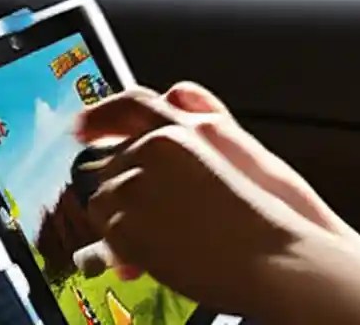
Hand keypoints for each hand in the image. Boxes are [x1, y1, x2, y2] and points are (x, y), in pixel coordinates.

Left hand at [81, 116, 311, 315]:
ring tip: (160, 234)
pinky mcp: (125, 225)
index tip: (85, 126)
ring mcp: (137, 187)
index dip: (104, 114)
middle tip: (143, 209)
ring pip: (103, 196)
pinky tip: (154, 251)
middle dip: (120, 183)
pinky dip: (122, 244)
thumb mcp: (239, 149)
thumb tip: (176, 103)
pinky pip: (105, 232)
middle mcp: (157, 150)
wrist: (274, 255)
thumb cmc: (269, 210)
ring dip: (123, 216)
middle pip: (112, 158)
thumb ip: (203, 123)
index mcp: (184, 129)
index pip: (130, 105)